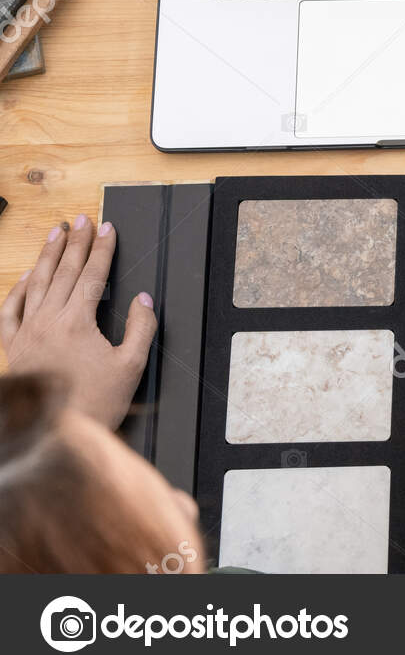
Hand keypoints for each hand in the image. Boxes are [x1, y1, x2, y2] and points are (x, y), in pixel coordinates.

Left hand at [0, 217, 155, 428]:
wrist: (51, 434)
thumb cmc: (94, 404)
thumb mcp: (131, 366)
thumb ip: (141, 327)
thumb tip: (143, 299)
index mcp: (77, 323)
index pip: (92, 275)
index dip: (102, 250)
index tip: (108, 229)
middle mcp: (48, 322)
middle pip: (64, 272)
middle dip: (76, 242)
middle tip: (82, 220)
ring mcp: (26, 334)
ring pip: (37, 283)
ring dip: (48, 255)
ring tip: (56, 233)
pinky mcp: (13, 349)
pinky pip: (10, 311)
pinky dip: (18, 290)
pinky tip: (26, 278)